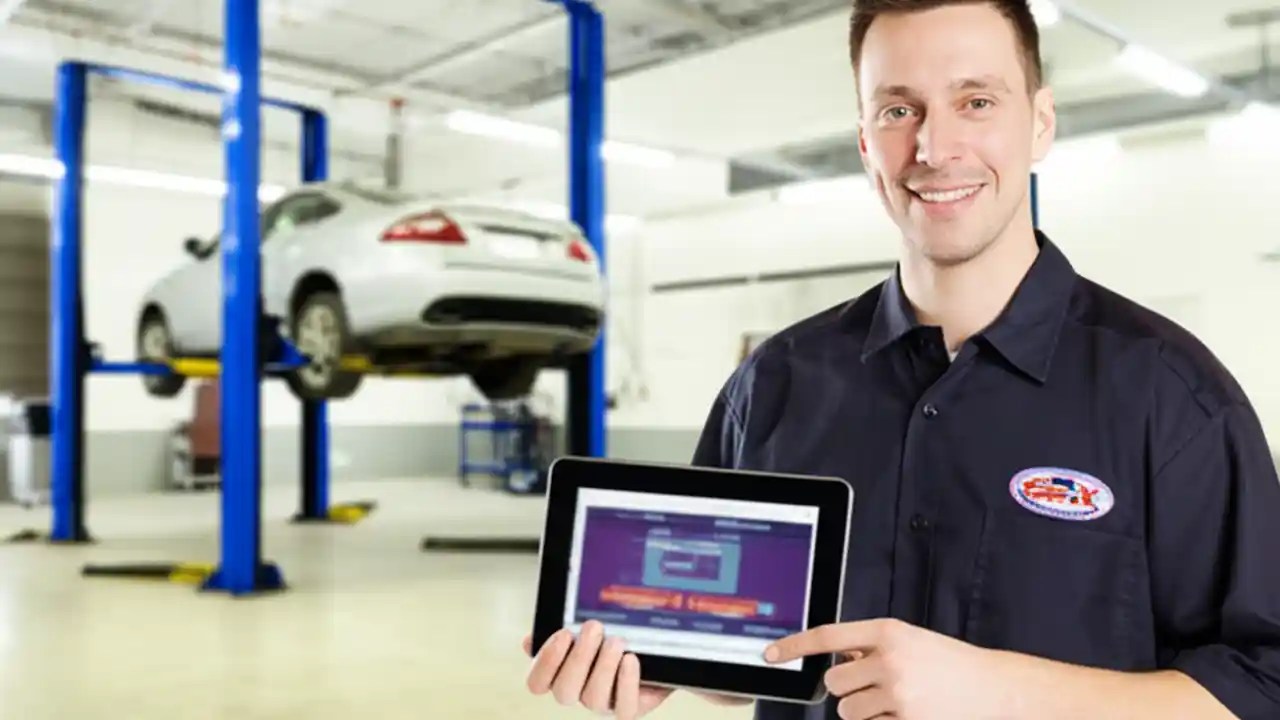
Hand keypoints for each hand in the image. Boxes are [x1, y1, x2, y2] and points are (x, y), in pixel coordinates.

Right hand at [523, 620, 673, 718]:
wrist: (653, 646)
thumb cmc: (612, 633)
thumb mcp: (586, 628)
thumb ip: (560, 631)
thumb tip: (529, 642)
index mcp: (560, 673)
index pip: (536, 683)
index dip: (545, 662)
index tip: (562, 634)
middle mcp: (578, 692)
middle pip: (564, 691)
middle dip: (578, 658)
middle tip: (594, 628)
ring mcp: (603, 703)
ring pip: (593, 699)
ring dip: (604, 666)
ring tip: (617, 641)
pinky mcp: (629, 708)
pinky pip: (624, 708)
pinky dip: (626, 682)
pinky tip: (630, 659)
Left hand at [765, 618, 1004, 719]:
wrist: (993, 687)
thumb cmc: (948, 662)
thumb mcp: (909, 639)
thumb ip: (871, 645)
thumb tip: (836, 654)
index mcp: (888, 631)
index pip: (828, 636)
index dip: (794, 645)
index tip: (770, 653)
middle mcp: (889, 659)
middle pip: (833, 681)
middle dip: (847, 687)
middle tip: (872, 685)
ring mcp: (898, 692)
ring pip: (847, 710)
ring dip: (862, 710)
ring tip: (892, 701)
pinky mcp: (906, 719)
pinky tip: (906, 713)